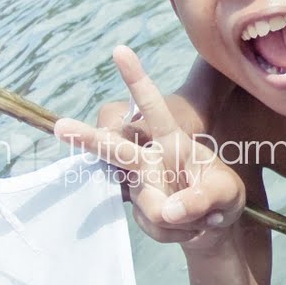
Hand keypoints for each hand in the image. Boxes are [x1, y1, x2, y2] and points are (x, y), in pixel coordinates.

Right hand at [56, 46, 245, 251]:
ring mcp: (141, 185)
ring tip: (202, 217)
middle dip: (87, 138)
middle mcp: (149, 159)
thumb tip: (166, 210)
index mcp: (174, 140)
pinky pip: (153, 227)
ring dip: (180, 220)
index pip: (154, 108)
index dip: (137, 80)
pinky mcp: (137, 209)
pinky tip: (189, 227)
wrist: (212, 226)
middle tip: (59, 126)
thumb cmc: (222, 197)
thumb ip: (202, 199)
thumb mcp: (226, 194)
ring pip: (147, 204)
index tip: (120, 50)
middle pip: (115, 148)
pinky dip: (176, 234)